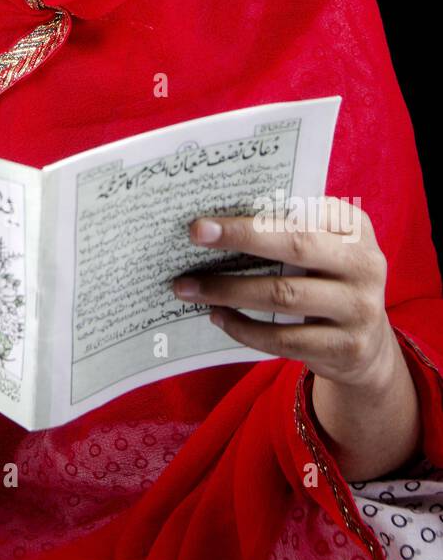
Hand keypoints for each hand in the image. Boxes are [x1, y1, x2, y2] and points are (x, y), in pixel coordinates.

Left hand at [172, 197, 396, 389]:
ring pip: (283, 295)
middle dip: (241, 237)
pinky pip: (284, 338)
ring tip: (188, 286)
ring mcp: (358, 309)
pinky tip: (217, 316)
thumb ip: (292, 228)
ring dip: (229, 290)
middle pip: (296, 246)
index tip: (212, 214)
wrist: (369, 347)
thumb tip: (222, 218)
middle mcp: (364, 265)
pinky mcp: (344, 348)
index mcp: (355, 230)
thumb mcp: (326, 248)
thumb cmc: (329, 281)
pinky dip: (244, 328)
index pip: (304, 211)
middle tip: (195, 234)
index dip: (258, 212)